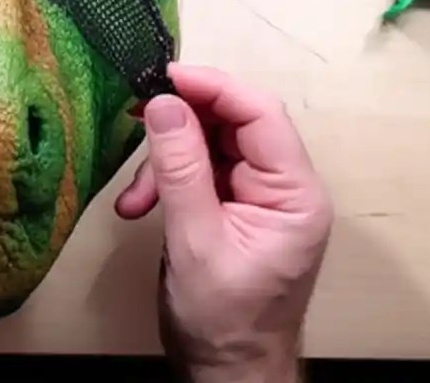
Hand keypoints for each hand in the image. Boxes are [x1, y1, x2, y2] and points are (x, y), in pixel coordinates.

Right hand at [116, 64, 332, 382]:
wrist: (227, 376)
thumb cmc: (223, 321)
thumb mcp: (195, 241)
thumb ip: (180, 168)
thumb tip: (164, 103)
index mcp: (295, 194)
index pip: (260, 115)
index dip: (213, 87)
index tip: (163, 77)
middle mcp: (285, 188)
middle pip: (234, 125)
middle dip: (180, 128)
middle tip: (135, 123)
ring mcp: (260, 199)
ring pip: (210, 146)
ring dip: (165, 162)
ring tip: (134, 199)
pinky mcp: (235, 210)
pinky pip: (201, 173)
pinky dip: (166, 183)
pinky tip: (138, 207)